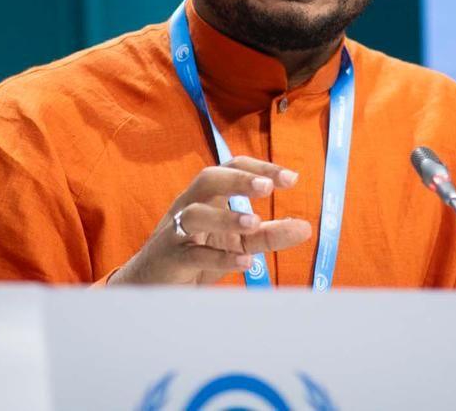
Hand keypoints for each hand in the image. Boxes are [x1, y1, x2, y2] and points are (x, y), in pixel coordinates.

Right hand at [108, 157, 311, 285]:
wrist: (150, 287)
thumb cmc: (197, 256)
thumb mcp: (237, 244)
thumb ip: (268, 235)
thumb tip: (305, 227)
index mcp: (206, 196)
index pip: (231, 168)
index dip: (260, 168)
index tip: (292, 179)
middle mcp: (188, 206)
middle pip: (207, 179)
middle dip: (238, 180)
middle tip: (268, 188)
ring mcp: (175, 232)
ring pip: (194, 214)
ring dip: (225, 217)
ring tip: (254, 223)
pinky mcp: (169, 259)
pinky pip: (192, 253)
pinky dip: (218, 256)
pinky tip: (245, 261)